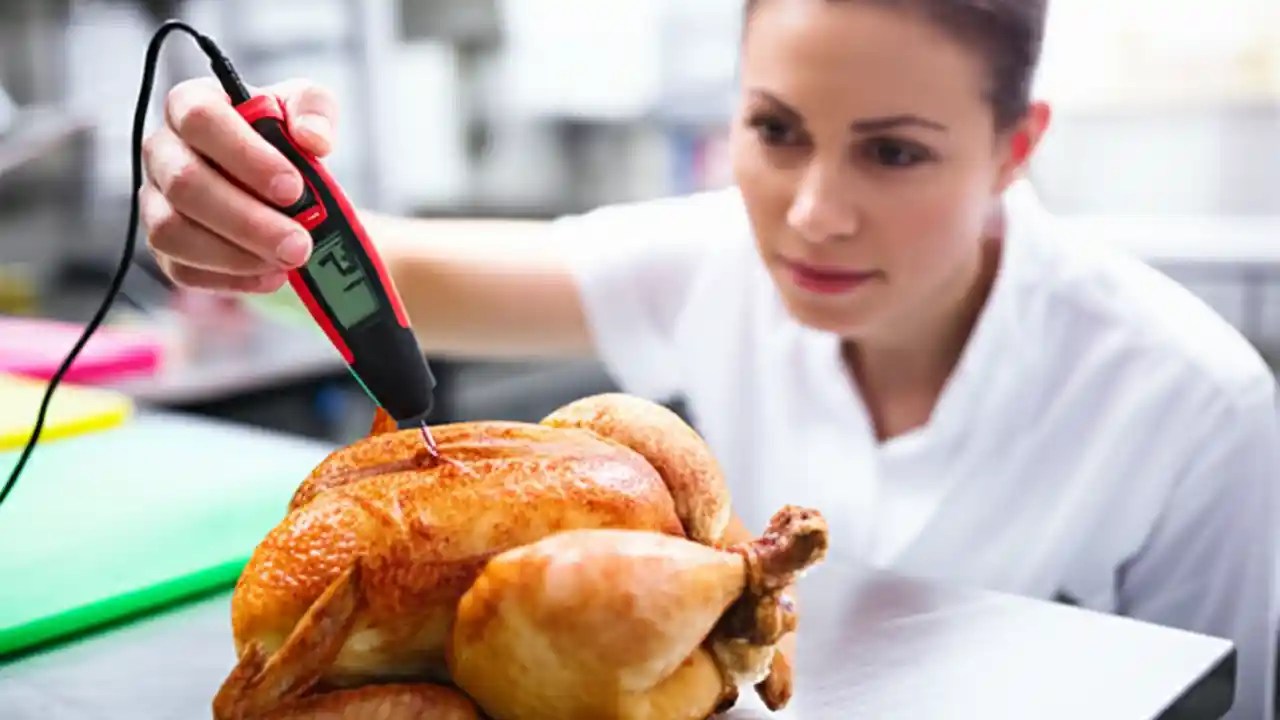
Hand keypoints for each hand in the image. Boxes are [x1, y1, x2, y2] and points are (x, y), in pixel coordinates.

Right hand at [141, 77, 337, 292]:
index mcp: (190, 104)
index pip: (201, 119)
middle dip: (248, 221)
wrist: (281, 184)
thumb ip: (314, 110)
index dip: (246, 156)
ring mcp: (156, 201)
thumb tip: (314, 139)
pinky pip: (183, 270)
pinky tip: (271, 274)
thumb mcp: (307, 109)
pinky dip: (232, 279)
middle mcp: (163, 151)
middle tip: (299, 243)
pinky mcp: (164, 247)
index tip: (293, 188)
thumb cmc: (284, 138)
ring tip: (289, 260)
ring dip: (237, 255)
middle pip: (185, 184)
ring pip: (173, 232)